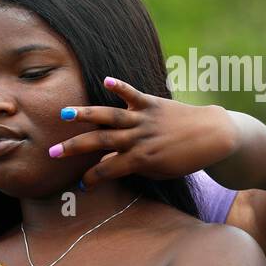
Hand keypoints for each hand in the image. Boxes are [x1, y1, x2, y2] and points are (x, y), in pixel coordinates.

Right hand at [51, 76, 238, 189]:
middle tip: (52, 153)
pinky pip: (134, 95)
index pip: (108, 170)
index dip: (93, 178)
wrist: (212, 137)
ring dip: (86, 115)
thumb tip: (112, 164)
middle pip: (101, 143)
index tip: (81, 185)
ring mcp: (144, 120)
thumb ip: (136, 166)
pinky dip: (120, 87)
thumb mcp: (160, 170)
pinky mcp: (153, 104)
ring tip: (64, 114)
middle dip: (75, 149)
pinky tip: (106, 80)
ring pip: (110, 117)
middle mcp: (138, 139)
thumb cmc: (185, 158)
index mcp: (140, 160)